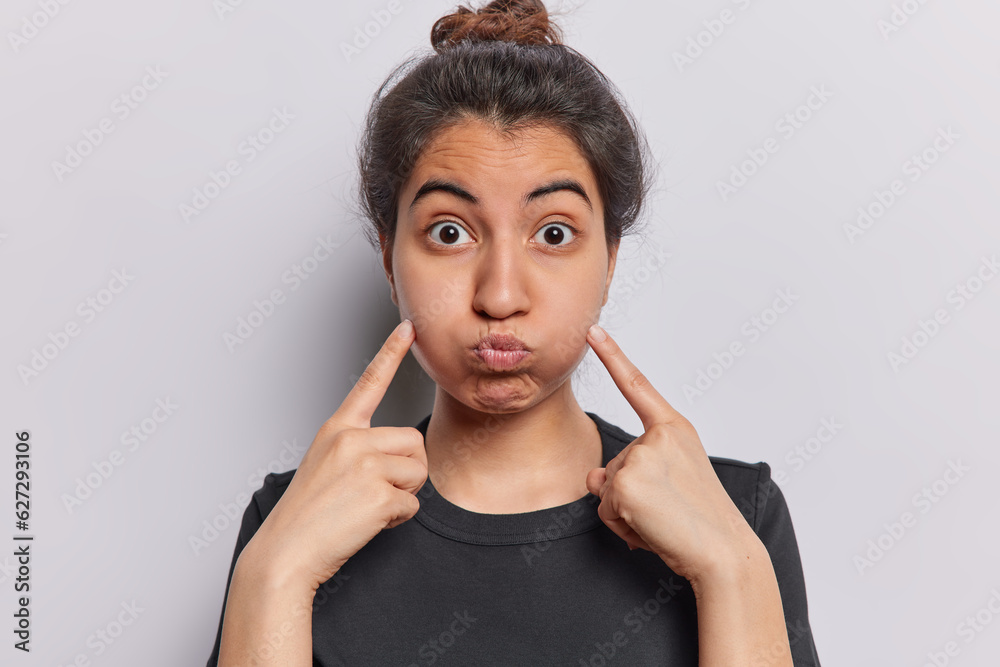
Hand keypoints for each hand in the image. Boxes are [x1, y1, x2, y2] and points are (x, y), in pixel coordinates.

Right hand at [244, 319, 427, 590]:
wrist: (286, 554)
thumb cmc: (307, 516)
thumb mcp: (327, 467)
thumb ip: (360, 451)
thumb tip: (404, 455)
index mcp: (337, 429)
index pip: (369, 382)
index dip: (392, 352)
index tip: (409, 327)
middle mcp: (351, 439)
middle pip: (414, 442)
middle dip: (406, 471)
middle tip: (372, 492)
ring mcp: (364, 465)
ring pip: (419, 472)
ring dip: (403, 495)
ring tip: (366, 507)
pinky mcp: (378, 494)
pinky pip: (413, 505)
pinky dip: (397, 520)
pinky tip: (366, 523)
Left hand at [583, 324, 757, 583]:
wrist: (722, 552)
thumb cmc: (699, 521)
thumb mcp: (663, 484)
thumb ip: (628, 471)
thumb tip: (592, 477)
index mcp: (675, 429)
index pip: (637, 386)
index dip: (613, 356)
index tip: (593, 330)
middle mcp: (658, 436)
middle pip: (615, 462)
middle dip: (629, 494)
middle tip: (668, 510)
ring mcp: (641, 457)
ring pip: (606, 487)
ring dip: (626, 512)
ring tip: (662, 520)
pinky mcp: (625, 483)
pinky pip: (604, 507)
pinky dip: (621, 525)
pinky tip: (651, 528)